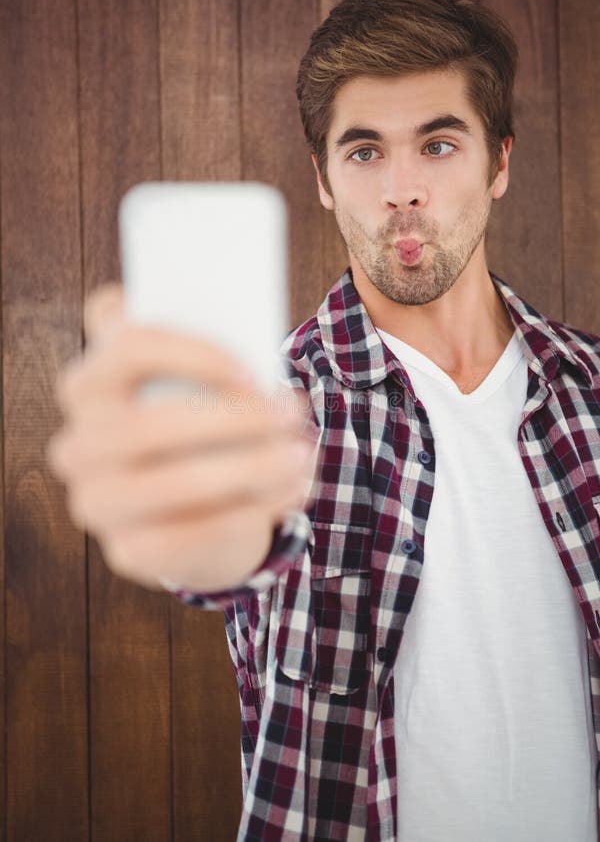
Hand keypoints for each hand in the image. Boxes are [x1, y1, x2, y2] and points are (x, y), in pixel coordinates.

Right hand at [46, 282, 314, 591]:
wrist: (192, 506)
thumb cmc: (196, 417)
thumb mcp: (191, 373)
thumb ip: (188, 325)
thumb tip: (185, 291)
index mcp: (85, 385)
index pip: (128, 349)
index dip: (196, 354)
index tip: (254, 371)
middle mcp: (75, 445)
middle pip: (153, 425)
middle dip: (237, 419)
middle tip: (293, 413)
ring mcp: (96, 502)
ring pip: (179, 483)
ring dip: (255, 466)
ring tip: (302, 454)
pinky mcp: (127, 551)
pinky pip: (196, 532)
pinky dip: (256, 508)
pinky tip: (295, 489)